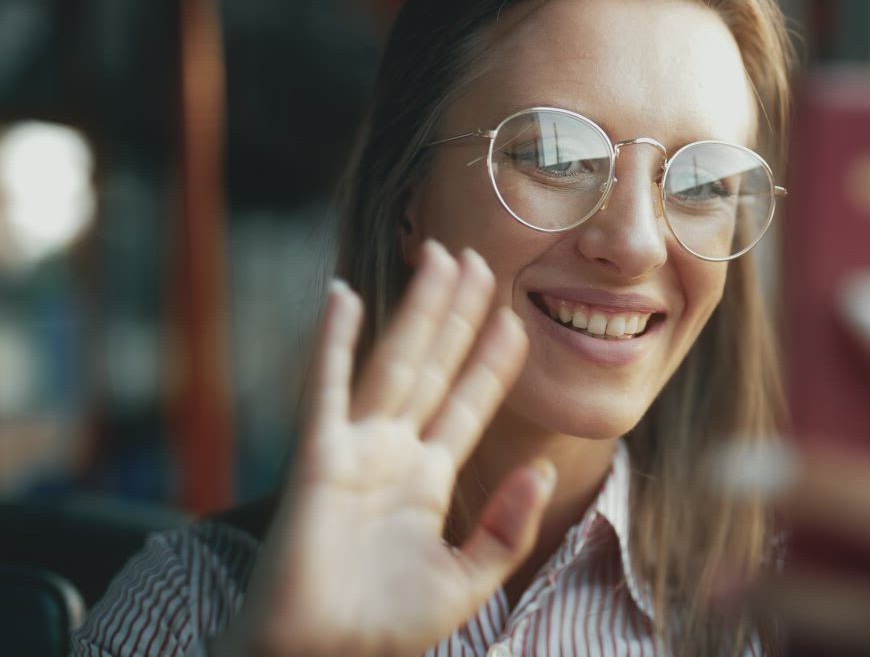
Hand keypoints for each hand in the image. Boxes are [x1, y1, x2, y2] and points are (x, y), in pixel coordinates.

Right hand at [213, 242, 553, 656]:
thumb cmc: (384, 631)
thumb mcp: (467, 580)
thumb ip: (507, 528)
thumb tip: (543, 471)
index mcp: (427, 479)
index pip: (469, 404)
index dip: (492, 361)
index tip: (516, 317)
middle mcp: (393, 454)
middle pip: (435, 367)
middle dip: (458, 315)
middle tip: (479, 259)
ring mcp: (356, 451)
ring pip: (395, 364)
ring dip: (417, 311)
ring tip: (439, 258)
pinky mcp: (318, 460)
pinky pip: (327, 391)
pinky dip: (332, 343)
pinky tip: (344, 297)